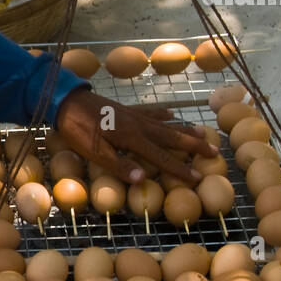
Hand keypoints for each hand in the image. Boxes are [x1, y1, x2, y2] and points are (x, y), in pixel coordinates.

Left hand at [54, 89, 215, 183]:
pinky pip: (150, 111)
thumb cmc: (77, 130)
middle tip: (214, 151)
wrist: (66, 101)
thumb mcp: (93, 152)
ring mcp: (134, 114)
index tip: (198, 177)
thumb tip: (143, 179)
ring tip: (201, 134)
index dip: (179, 169)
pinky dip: (163, 113)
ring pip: (165, 123)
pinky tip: (171, 113)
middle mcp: (138, 125)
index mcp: (132, 138)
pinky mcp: (125, 109)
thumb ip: (119, 165)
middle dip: (193, 145)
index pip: (161, 157)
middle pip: (171, 137)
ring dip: (184, 129)